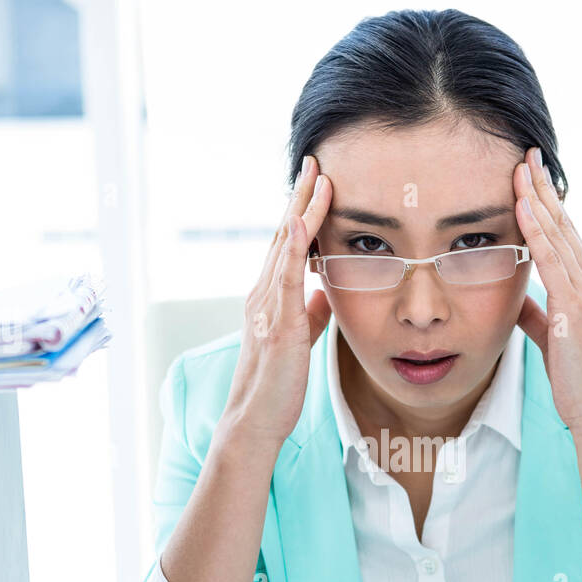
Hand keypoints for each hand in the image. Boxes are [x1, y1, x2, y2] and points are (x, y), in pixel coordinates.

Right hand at [223, 154, 332, 444]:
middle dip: (300, 196)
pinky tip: (300, 221)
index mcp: (269, 297)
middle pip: (283, 235)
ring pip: (285, 248)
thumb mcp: (300, 338)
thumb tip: (325, 290)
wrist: (256, 421)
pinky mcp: (276, 326)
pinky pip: (285, 279)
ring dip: (301, 209)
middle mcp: (262, 295)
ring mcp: (267, 308)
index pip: (287, 244)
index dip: (301, 211)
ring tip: (316, 176)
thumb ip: (310, 312)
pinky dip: (294, 248)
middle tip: (316, 160)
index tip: (317, 180)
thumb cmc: (278, 386)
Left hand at [514, 147, 581, 434]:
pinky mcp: (576, 306)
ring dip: (538, 197)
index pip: (566, 235)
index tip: (532, 176)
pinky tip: (523, 206)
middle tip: (527, 154)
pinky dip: (537, 229)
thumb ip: (536, 312)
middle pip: (565, 224)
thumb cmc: (576, 379)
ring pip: (559, 233)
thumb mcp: (551, 337)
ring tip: (521, 167)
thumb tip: (518, 297)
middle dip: (545, 187)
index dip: (549, 204)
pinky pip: (552, 258)